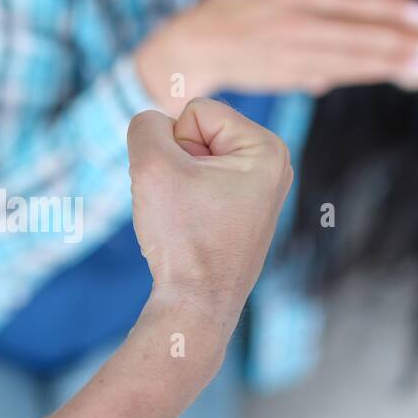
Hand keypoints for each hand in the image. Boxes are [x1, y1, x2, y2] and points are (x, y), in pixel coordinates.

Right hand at [127, 98, 292, 312]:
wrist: (195, 305)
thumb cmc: (182, 239)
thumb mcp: (152, 166)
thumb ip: (145, 126)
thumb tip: (153, 124)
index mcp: (266, 148)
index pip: (196, 111)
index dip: (174, 145)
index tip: (183, 188)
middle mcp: (272, 166)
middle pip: (198, 133)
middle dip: (176, 163)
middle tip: (182, 207)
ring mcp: (259, 191)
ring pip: (194, 160)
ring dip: (176, 183)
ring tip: (185, 219)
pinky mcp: (243, 211)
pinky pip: (199, 185)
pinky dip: (184, 202)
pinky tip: (190, 230)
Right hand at [136, 0, 417, 112]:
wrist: (195, 46)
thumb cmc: (230, 0)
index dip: (391, 6)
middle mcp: (295, 21)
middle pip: (357, 31)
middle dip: (401, 39)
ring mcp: (291, 52)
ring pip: (350, 57)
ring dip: (390, 61)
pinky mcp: (287, 75)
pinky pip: (333, 73)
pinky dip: (363, 74)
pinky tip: (389, 73)